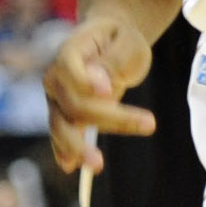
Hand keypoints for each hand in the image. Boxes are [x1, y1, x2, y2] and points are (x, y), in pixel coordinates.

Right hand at [45, 10, 158, 173]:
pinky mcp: (63, 114)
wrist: (108, 40)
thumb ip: (112, 62)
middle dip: (109, 118)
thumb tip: (101, 85)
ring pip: (62, 125)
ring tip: (98, 165)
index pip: (68, 68)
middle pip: (74, 103)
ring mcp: (55, 98)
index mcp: (69, 51)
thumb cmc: (120, 40)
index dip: (86, 82)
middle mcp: (55, 76)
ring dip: (78, 146)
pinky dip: (65, 150)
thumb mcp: (127, 43)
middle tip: (150, 124)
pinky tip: (71, 166)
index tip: (110, 91)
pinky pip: (61, 134)